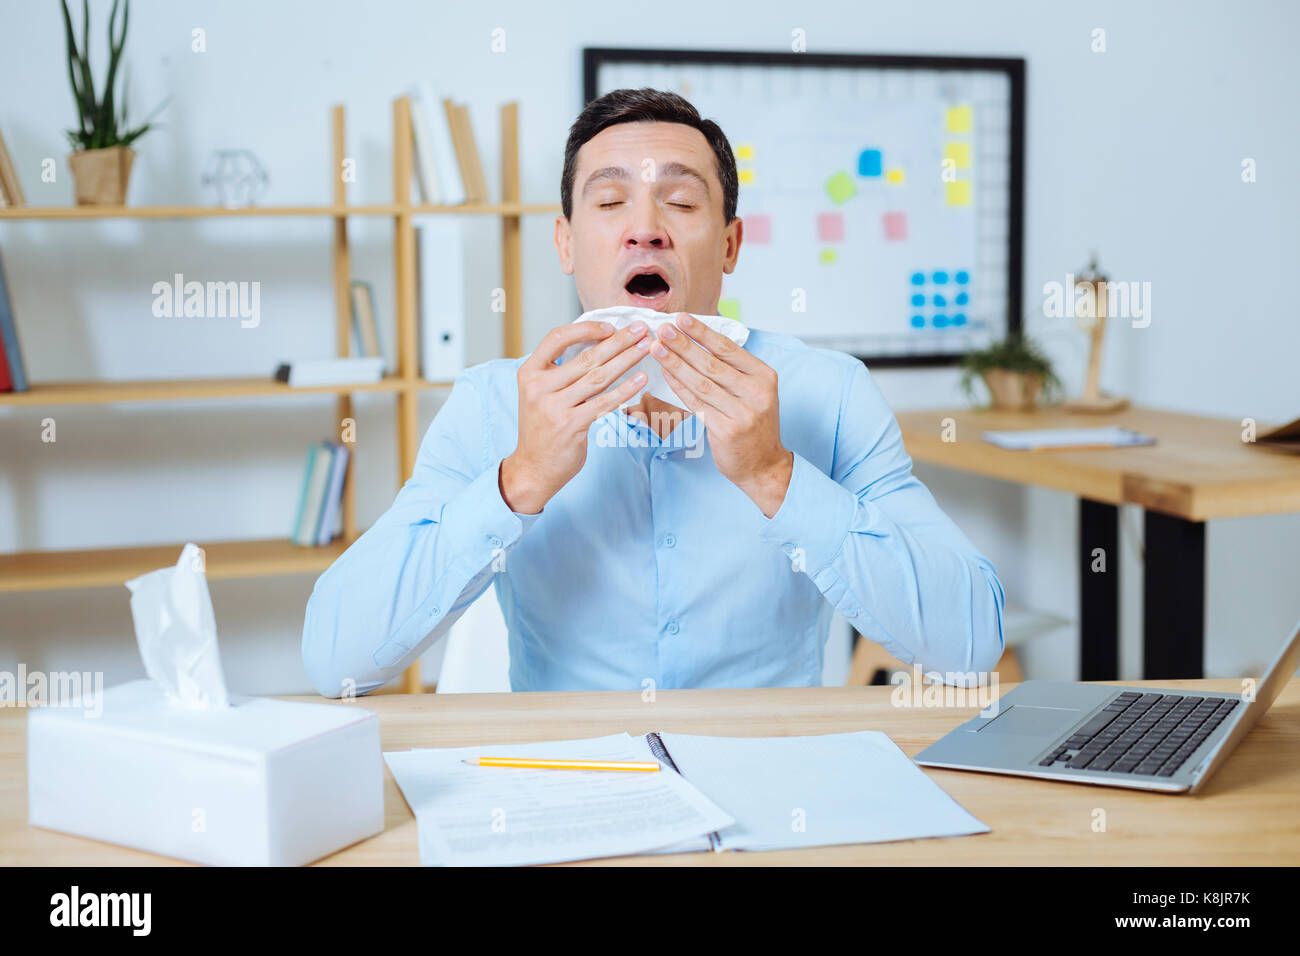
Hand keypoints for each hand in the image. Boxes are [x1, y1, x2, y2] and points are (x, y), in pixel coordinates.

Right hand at [500, 319, 652, 513]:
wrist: (533, 468)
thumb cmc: (543, 428)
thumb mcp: (540, 393)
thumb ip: (560, 372)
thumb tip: (598, 346)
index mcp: (529, 373)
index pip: (557, 338)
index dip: (585, 329)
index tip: (610, 326)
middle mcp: (538, 387)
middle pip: (585, 357)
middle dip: (618, 341)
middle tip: (640, 329)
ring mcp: (553, 407)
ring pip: (598, 377)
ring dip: (626, 360)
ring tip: (645, 349)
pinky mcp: (570, 425)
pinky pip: (604, 402)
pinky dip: (625, 389)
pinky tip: (641, 379)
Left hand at [650, 314, 793, 517]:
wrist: (764, 465)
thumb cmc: (754, 425)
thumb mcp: (754, 392)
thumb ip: (733, 370)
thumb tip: (699, 340)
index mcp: (764, 376)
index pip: (728, 348)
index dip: (702, 332)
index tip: (681, 318)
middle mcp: (756, 392)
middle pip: (712, 363)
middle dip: (683, 344)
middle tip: (662, 329)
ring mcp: (742, 412)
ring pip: (701, 382)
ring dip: (675, 363)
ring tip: (656, 348)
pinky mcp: (726, 430)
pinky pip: (696, 403)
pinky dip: (678, 387)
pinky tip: (665, 373)